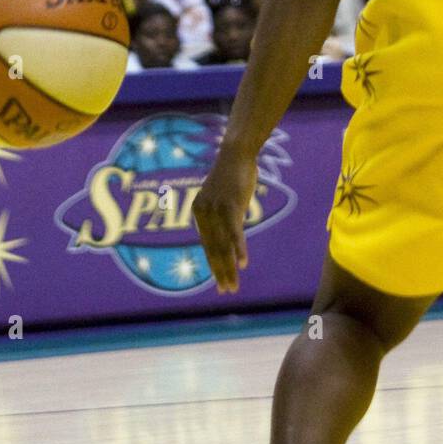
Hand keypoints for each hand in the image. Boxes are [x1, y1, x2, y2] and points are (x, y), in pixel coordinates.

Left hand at [193, 142, 256, 292]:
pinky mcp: (229, 205)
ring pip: (222, 245)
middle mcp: (204, 213)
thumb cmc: (232, 173)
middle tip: (227, 291)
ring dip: (229, 267)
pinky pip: (234, 232)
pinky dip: (239, 249)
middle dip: (221, 272)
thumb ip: (223, 216)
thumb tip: (229, 233)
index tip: (221, 283)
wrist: (236, 152)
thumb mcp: (224, 197)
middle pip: (213, 249)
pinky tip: (242, 264)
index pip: (207, 246)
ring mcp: (216, 210)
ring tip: (233, 286)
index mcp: (199, 212)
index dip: (214, 266)